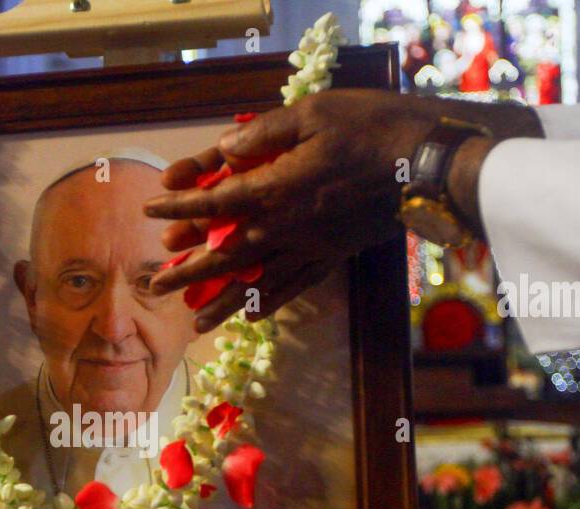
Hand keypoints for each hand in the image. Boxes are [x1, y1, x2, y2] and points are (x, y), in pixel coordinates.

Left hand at [144, 90, 450, 331]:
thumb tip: (224, 148)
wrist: (429, 163)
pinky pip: (294, 287)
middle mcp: (287, 228)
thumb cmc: (372, 127)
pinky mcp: (334, 256)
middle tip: (152, 287)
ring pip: (257, 282)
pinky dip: (269, 303)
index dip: (179, 207)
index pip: (214, 203)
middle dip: (186, 271)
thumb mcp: (313, 114)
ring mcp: (311, 247)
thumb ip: (263, 133)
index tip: (151, 212)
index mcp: (276, 190)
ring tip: (194, 324)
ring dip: (222, 303)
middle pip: (225, 255)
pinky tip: (252, 316)